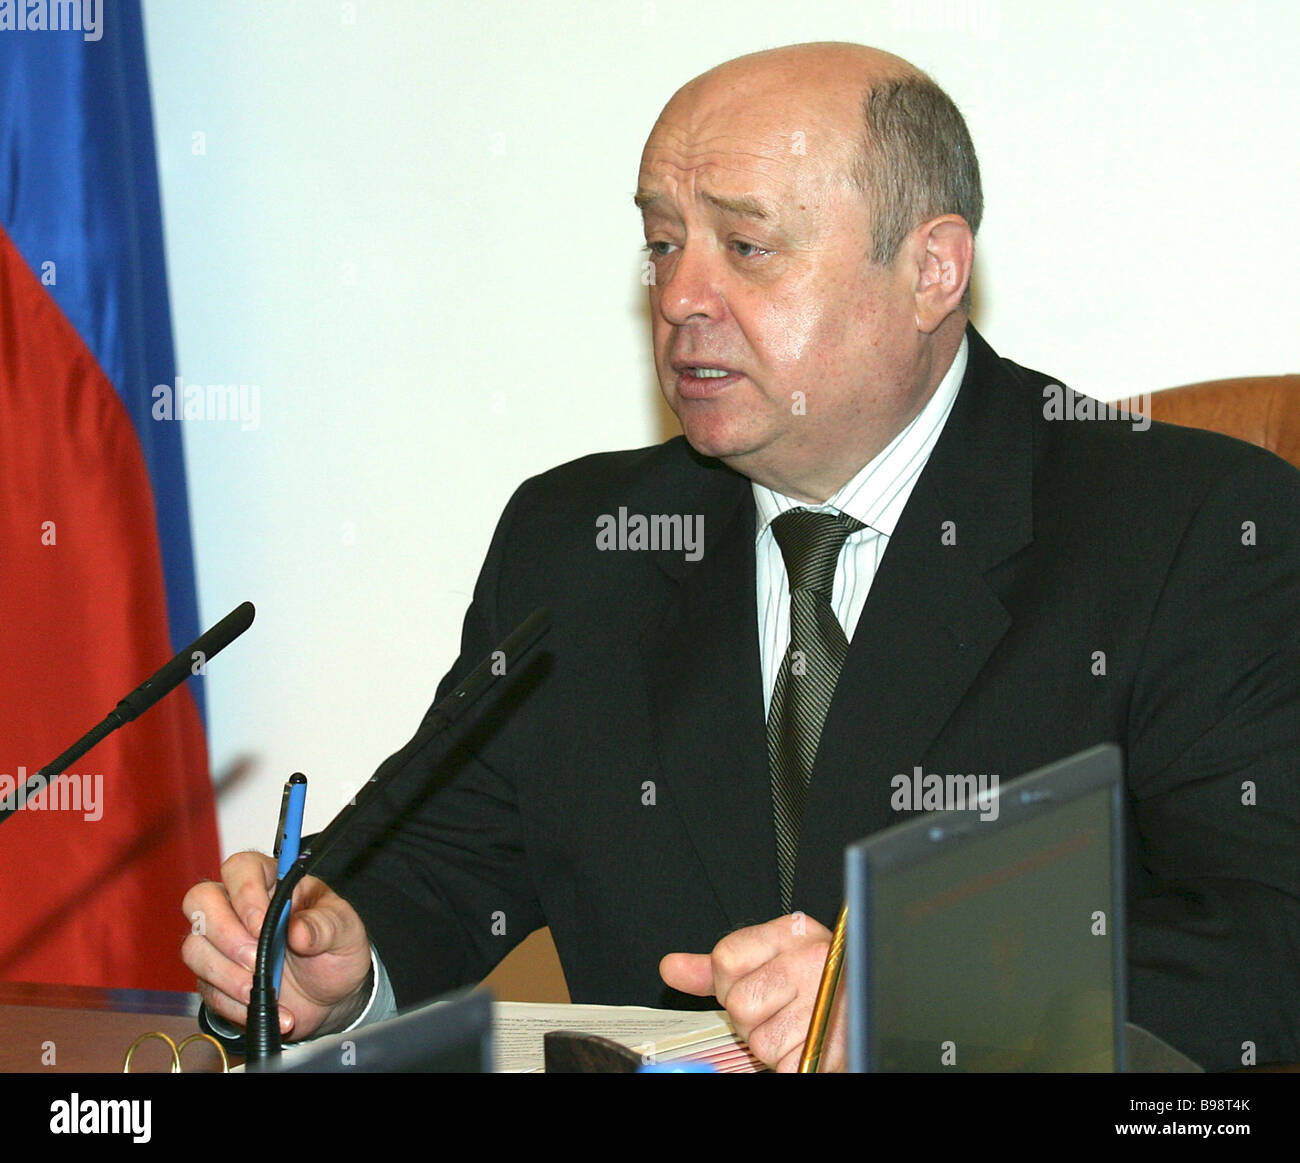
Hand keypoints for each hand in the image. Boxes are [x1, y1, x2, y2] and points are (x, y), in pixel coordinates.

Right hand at [181, 851, 372, 1040]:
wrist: (331, 994)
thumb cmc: (334, 949)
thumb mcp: (345, 932)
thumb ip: (326, 926)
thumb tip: (298, 930)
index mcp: (271, 881)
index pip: (240, 868)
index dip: (244, 893)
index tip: (262, 925)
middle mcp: (237, 907)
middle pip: (200, 900)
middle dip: (225, 934)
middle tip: (257, 959)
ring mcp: (221, 942)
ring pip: (194, 947)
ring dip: (226, 974)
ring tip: (265, 991)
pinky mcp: (215, 978)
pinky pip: (206, 988)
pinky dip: (235, 1003)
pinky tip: (269, 1009)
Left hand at [659, 913, 847, 1071]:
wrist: (868, 1004)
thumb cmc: (814, 984)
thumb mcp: (767, 960)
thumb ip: (716, 968)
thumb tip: (671, 968)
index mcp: (790, 932)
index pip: (725, 959)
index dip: (730, 984)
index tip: (752, 985)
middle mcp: (810, 958)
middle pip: (739, 1003)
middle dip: (750, 1019)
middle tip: (776, 1013)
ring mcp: (826, 998)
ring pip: (760, 1039)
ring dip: (773, 1044)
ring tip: (795, 1028)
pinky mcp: (834, 1040)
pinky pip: (785, 1064)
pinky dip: (790, 1063)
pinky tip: (804, 1045)